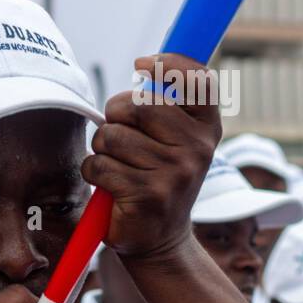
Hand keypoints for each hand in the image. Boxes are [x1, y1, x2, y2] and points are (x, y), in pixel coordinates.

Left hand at [84, 53, 220, 262]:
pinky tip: (112, 187)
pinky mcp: (147, 195)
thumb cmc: (158, 176)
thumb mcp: (175, 139)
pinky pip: (99, 165)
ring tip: (119, 165)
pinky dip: (95, 173)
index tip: (143, 64)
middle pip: (138, 104)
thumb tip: (148, 63)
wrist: (160, 239)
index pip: (198, 81)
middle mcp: (197, 149)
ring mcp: (174, 173)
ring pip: (112, 135)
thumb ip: (167, 102)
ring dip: (102, 149)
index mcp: (207, 128)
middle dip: (116, 114)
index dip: (168, 64)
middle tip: (121, 135)